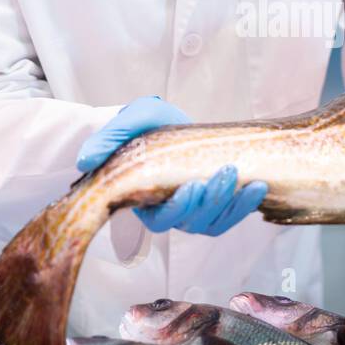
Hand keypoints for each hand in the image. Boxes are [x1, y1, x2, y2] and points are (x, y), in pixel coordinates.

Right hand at [76, 96, 267, 236]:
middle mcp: (169, 210)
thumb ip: (107, 140)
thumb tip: (85, 160)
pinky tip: (259, 187)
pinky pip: (231, 215)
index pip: (159, 219)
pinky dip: (246, 205)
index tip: (191, 187)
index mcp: (144, 199)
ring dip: (233, 204)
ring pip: (213, 221)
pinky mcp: (216, 204)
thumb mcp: (129, 123)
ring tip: (249, 181)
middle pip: (191, 222)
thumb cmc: (146, 127)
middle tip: (226, 173)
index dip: (176, 209)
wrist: (170, 123)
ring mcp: (194, 210)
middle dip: (211, 201)